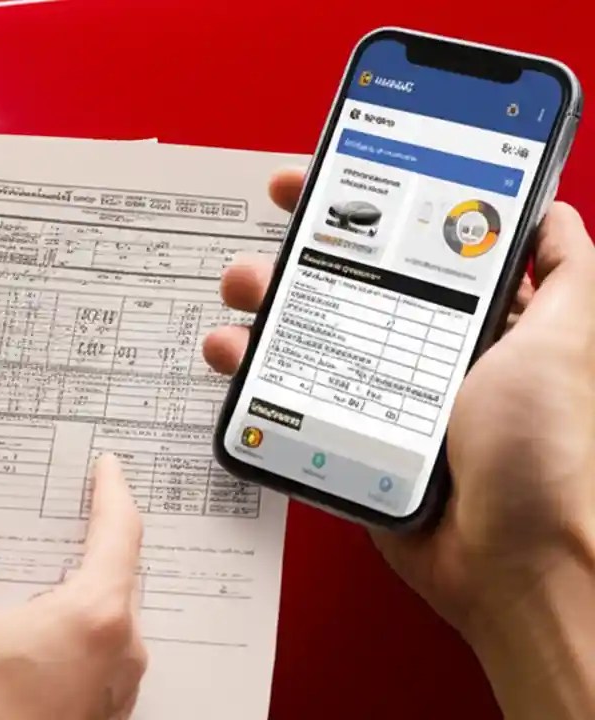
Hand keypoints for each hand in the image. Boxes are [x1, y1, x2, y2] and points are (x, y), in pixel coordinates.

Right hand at [0, 455, 147, 719]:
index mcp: (96, 614)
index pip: (119, 532)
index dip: (112, 493)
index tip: (108, 469)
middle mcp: (122, 649)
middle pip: (117, 575)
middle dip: (88, 543)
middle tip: (63, 515)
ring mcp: (118, 686)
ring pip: (106, 618)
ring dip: (75, 593)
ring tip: (32, 577)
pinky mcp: (104, 714)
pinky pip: (97, 654)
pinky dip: (72, 631)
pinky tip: (33, 632)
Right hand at [203, 168, 594, 638]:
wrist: (512, 563)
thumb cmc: (546, 458)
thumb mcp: (567, 341)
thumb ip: (565, 273)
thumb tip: (553, 211)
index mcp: (475, 325)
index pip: (413, 246)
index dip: (369, 204)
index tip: (331, 174)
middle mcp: (424, 356)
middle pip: (350, 282)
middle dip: (305, 247)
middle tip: (279, 222)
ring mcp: (380, 398)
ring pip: (307, 333)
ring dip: (266, 302)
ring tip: (246, 290)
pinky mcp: (344, 439)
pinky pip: (287, 395)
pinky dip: (250, 371)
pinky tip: (236, 355)